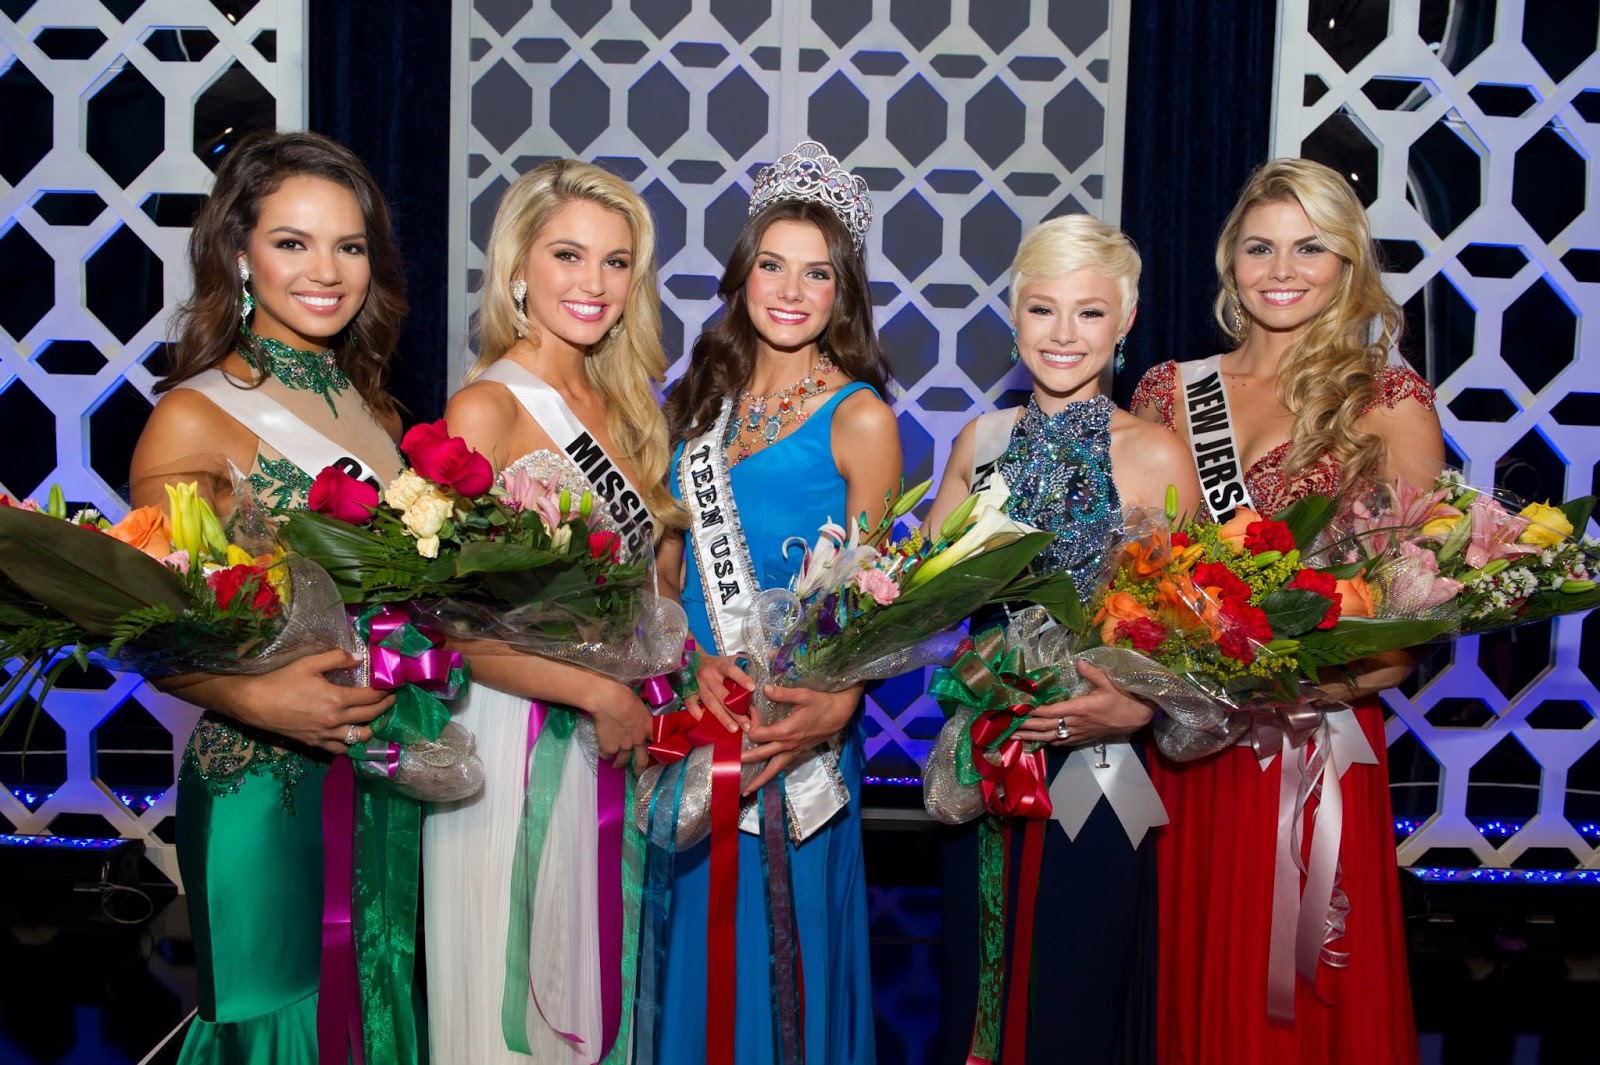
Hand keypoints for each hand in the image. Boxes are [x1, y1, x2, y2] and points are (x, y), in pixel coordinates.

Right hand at [186, 648, 394, 755]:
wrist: (255, 704)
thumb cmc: (282, 681)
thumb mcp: (309, 663)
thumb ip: (336, 658)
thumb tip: (358, 657)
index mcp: (337, 700)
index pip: (372, 696)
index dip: (385, 690)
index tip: (393, 685)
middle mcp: (336, 721)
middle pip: (371, 716)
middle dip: (385, 707)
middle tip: (392, 699)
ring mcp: (326, 735)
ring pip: (360, 737)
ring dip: (373, 727)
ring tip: (377, 718)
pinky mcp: (316, 744)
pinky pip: (341, 749)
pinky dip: (352, 744)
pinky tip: (355, 736)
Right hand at [583, 679, 653, 768]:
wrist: (608, 700)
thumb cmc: (624, 695)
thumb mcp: (639, 705)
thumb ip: (640, 716)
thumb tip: (637, 717)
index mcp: (649, 727)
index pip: (658, 743)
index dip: (658, 751)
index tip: (657, 755)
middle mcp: (638, 740)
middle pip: (642, 761)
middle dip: (640, 769)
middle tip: (638, 772)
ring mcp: (624, 746)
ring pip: (622, 760)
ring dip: (619, 764)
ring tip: (616, 765)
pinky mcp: (609, 747)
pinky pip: (607, 755)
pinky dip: (605, 754)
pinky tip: (603, 752)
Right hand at [687, 654, 753, 734]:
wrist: (692, 660)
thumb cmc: (716, 664)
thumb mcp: (728, 659)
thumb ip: (744, 664)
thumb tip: (765, 668)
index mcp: (720, 666)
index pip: (732, 670)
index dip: (742, 678)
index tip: (752, 688)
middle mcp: (709, 676)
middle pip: (723, 695)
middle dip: (736, 711)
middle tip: (747, 724)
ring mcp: (697, 686)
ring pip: (711, 704)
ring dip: (723, 718)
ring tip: (734, 729)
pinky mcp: (688, 693)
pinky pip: (692, 706)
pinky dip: (698, 714)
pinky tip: (708, 724)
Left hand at [740, 684, 860, 794]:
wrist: (840, 713)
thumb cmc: (822, 703)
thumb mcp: (803, 695)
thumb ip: (782, 693)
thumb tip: (763, 689)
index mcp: (786, 731)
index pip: (758, 734)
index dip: (750, 724)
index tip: (751, 711)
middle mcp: (788, 745)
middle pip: (761, 756)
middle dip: (744, 761)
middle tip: (727, 766)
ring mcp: (793, 751)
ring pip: (773, 770)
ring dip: (759, 780)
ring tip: (745, 790)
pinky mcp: (798, 752)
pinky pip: (781, 767)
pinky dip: (770, 774)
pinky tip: (763, 779)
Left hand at [1011, 661, 1153, 746]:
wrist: (1135, 719)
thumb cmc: (1122, 700)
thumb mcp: (1109, 683)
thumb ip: (1092, 673)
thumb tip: (1079, 661)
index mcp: (1081, 708)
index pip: (1052, 710)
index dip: (1034, 711)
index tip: (1018, 709)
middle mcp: (1076, 723)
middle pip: (1045, 726)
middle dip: (1025, 725)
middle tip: (1006, 724)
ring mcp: (1078, 733)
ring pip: (1049, 737)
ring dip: (1030, 736)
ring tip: (1012, 736)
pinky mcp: (1081, 738)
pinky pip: (1060, 742)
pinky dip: (1045, 742)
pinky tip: (1034, 741)